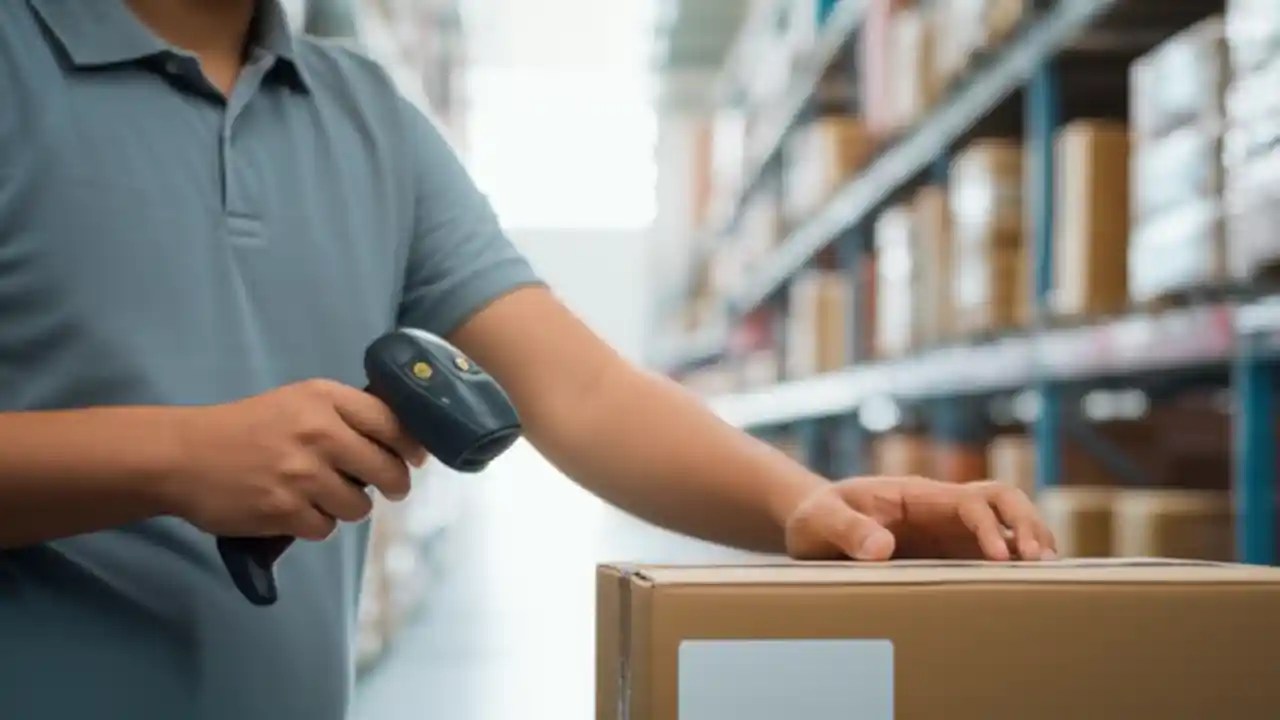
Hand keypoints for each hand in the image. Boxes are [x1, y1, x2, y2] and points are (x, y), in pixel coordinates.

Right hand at [165, 379, 427, 541]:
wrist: (183, 456)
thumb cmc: (247, 428)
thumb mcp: (298, 402)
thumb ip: (345, 415)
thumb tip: (400, 442)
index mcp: (325, 399)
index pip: (393, 423)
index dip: (412, 446)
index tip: (416, 458)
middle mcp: (319, 433)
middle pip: (387, 469)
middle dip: (394, 484)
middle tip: (390, 489)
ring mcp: (302, 474)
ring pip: (360, 506)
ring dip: (349, 506)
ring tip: (324, 495)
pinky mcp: (284, 510)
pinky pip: (326, 528)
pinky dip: (316, 524)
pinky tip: (296, 509)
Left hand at [784, 476, 1056, 561]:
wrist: (813, 523)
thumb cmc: (816, 518)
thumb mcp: (819, 521)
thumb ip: (846, 529)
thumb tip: (882, 550)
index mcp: (914, 495)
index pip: (967, 501)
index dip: (989, 526)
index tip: (1000, 557)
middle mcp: (939, 507)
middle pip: (1000, 498)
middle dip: (1027, 522)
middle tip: (1041, 559)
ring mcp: (947, 527)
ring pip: (1005, 519)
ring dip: (1030, 536)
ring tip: (1049, 570)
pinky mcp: (948, 548)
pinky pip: (993, 547)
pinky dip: (1015, 558)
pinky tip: (1028, 582)